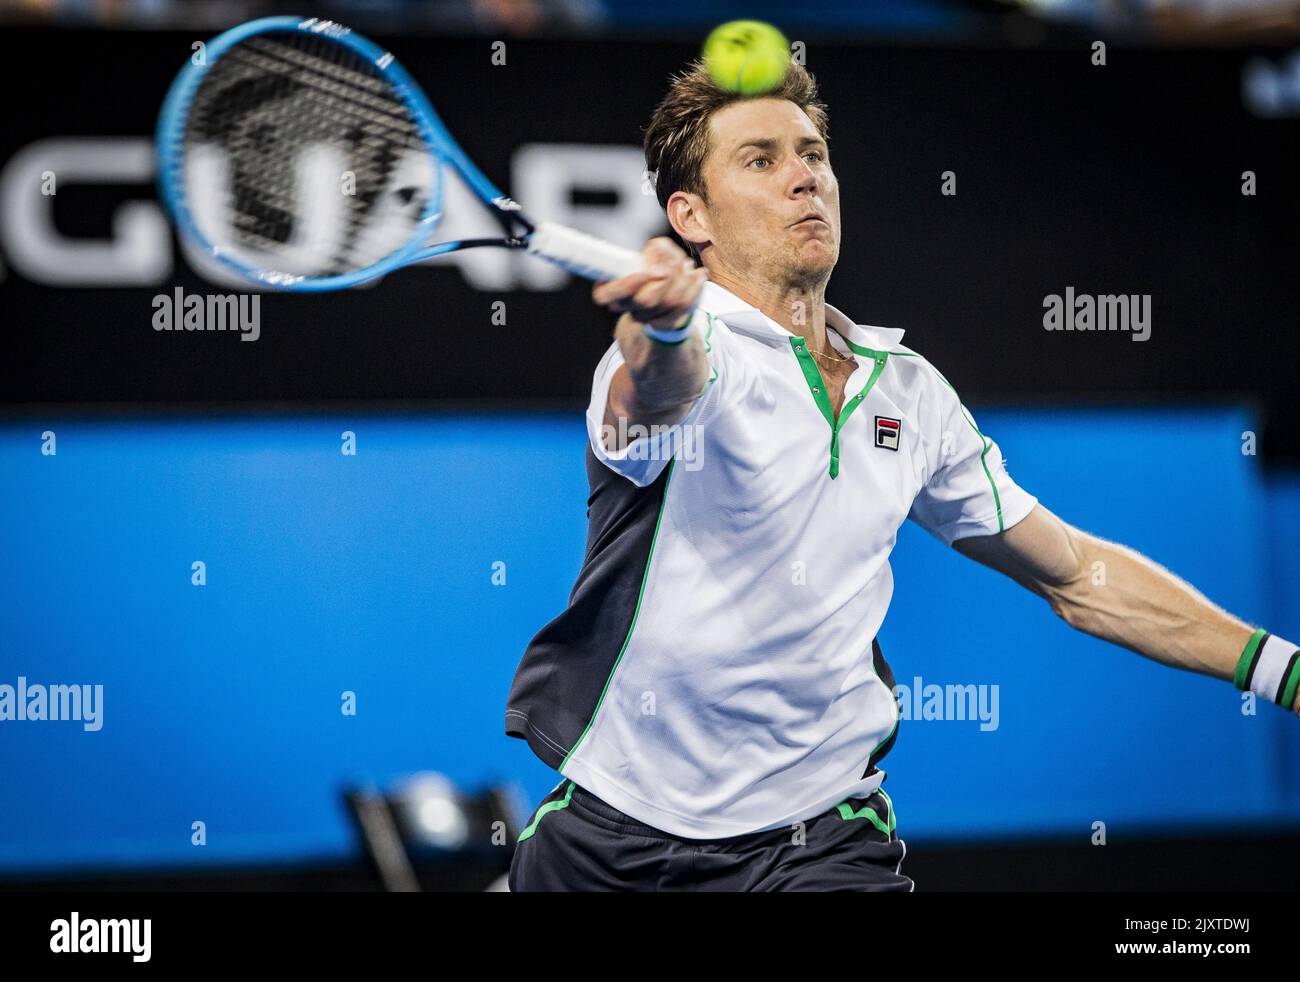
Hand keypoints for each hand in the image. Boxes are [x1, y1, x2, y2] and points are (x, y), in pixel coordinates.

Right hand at [591, 237, 707, 329]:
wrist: (670, 286)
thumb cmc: (656, 264)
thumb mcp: (652, 250)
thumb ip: (655, 251)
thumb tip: (661, 257)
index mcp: (612, 289)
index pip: (606, 295)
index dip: (625, 286)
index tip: (643, 272)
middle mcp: (628, 307)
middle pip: (646, 301)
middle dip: (666, 275)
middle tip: (675, 260)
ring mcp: (648, 318)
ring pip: (669, 302)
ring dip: (683, 278)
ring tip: (686, 264)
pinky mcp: (668, 323)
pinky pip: (685, 306)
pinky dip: (695, 286)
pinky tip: (697, 274)